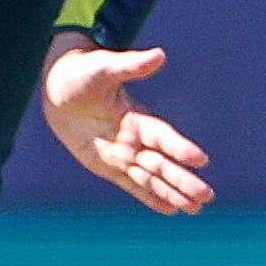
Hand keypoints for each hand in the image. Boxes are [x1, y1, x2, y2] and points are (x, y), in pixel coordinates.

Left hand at [42, 32, 214, 214]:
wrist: (57, 88)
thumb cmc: (81, 73)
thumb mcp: (103, 69)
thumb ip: (130, 66)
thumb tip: (159, 55)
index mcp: (135, 116)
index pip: (162, 136)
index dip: (180, 148)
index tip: (200, 159)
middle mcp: (133, 138)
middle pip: (162, 163)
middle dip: (183, 180)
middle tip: (207, 195)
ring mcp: (122, 153)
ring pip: (151, 178)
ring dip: (174, 193)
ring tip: (196, 209)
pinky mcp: (107, 165)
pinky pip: (131, 185)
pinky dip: (150, 198)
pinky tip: (172, 210)